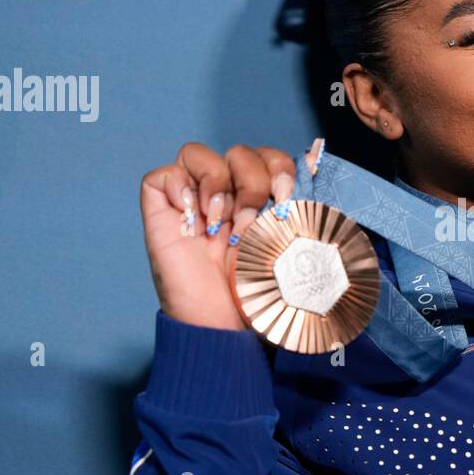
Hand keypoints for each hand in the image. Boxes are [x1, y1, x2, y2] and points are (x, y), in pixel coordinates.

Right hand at [139, 140, 320, 329]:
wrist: (226, 321)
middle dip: (253, 181)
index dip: (280, 167)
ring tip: (220, 224)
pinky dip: (180, 187)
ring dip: (218, 185)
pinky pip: (164, 174)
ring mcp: (191, 200)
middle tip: (251, 221)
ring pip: (199, 154)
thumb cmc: (256, 289)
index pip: (268, 157)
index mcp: (257, 198)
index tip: (287, 197)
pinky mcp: (160, 210)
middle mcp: (225, 194)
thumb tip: (313, 157)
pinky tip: (194, 220)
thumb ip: (298, 200)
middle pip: (239, 153)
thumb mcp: (287, 239)